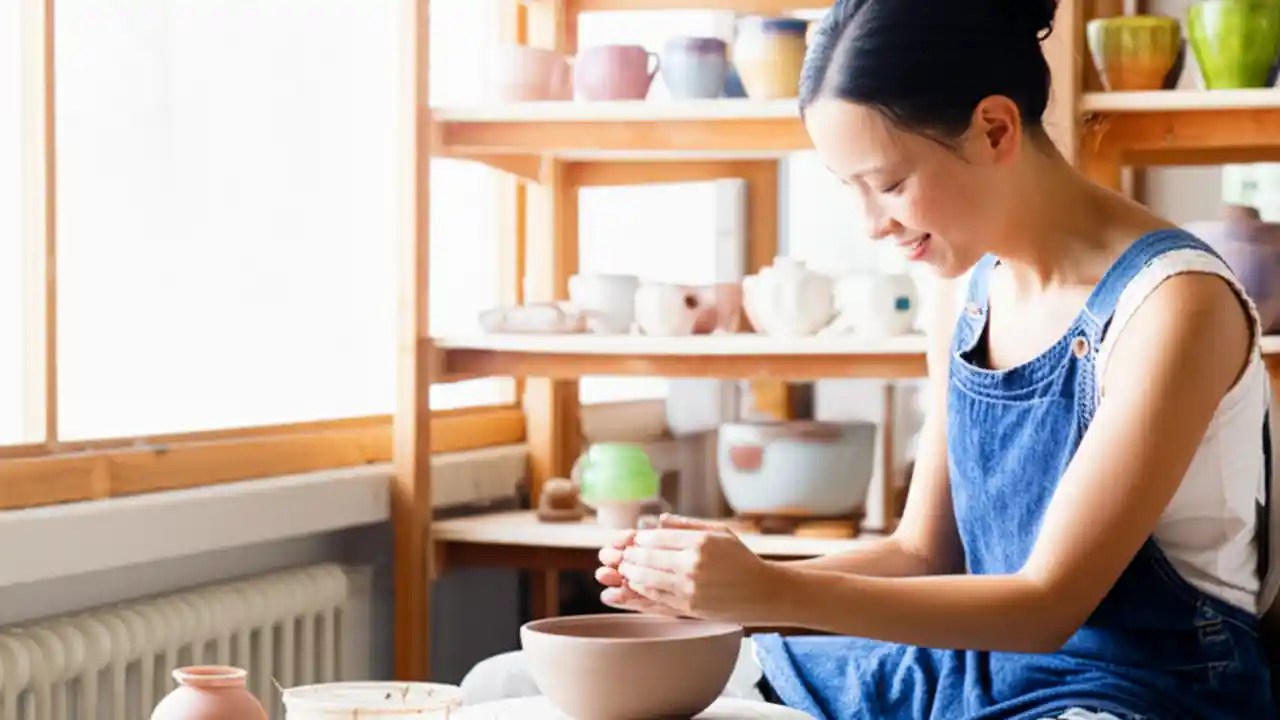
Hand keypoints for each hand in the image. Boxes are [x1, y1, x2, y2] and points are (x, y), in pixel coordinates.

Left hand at [595, 515, 729, 615]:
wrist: (762, 591)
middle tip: (624, 554)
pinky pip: (657, 597)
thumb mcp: (720, 532)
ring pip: (648, 579)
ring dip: (632, 573)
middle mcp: (693, 564)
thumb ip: (688, 525)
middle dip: (631, 556)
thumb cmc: (741, 559)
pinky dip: (642, 590)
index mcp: (700, 542)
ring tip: (626, 569)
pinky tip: (637, 585)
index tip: (635, 539)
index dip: (641, 538)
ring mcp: (690, 588)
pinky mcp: (689, 606)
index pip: (657, 537)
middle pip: (648, 557)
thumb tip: (659, 520)